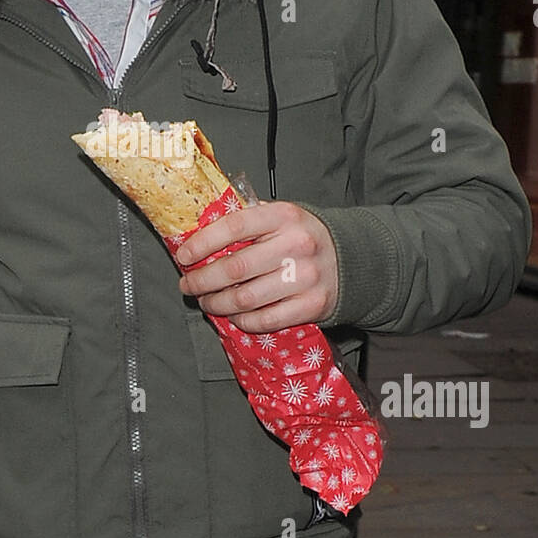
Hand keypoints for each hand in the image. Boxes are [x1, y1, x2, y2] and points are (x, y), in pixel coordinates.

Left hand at [175, 202, 337, 332]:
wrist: (354, 259)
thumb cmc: (304, 236)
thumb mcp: (281, 216)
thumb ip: (247, 219)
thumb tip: (199, 232)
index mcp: (284, 216)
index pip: (233, 227)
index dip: (202, 243)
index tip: (183, 256)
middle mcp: (296, 245)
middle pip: (234, 268)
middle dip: (201, 280)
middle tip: (188, 285)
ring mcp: (305, 277)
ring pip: (245, 298)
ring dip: (216, 304)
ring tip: (207, 301)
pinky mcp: (312, 305)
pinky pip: (265, 320)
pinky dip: (242, 321)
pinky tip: (234, 315)